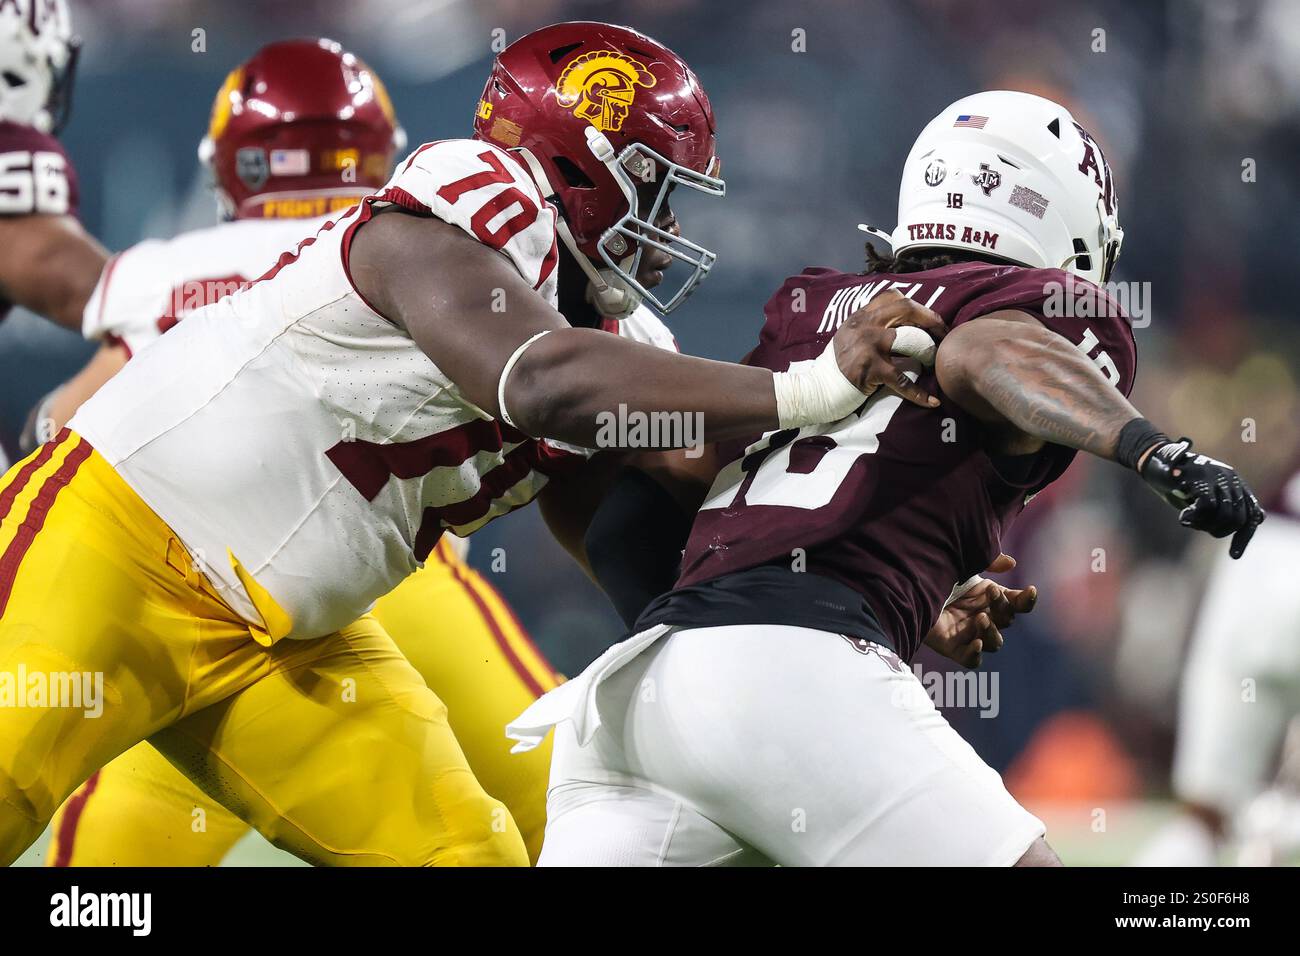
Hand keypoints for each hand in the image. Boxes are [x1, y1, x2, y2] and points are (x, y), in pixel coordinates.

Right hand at [831, 289, 946, 408]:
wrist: (818, 388)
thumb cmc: (837, 364)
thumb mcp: (849, 334)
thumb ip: (868, 323)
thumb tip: (899, 319)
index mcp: (860, 316)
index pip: (893, 296)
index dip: (916, 305)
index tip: (928, 318)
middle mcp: (865, 326)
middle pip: (906, 308)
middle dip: (931, 319)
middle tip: (942, 333)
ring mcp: (868, 347)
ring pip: (909, 339)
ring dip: (928, 349)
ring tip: (937, 360)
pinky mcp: (871, 371)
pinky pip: (902, 381)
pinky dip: (919, 394)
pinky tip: (932, 402)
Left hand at [924, 554, 1037, 668]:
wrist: (905, 586)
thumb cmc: (934, 572)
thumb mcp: (963, 563)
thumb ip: (987, 561)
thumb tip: (1011, 562)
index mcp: (988, 598)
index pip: (1017, 604)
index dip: (1026, 599)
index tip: (1029, 589)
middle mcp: (982, 616)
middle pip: (1006, 620)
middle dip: (1002, 608)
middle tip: (991, 594)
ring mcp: (967, 633)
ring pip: (993, 642)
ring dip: (991, 631)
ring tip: (980, 618)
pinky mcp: (951, 647)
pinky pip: (971, 661)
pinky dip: (975, 654)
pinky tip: (974, 643)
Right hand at [1139, 438, 1264, 558]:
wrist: (1155, 459)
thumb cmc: (1177, 481)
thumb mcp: (1204, 495)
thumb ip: (1224, 506)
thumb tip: (1248, 522)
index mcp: (1236, 484)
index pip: (1252, 515)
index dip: (1243, 538)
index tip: (1234, 556)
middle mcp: (1231, 479)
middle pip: (1238, 518)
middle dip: (1219, 531)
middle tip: (1199, 527)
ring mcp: (1217, 477)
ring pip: (1224, 514)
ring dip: (1205, 525)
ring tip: (1189, 520)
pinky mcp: (1200, 477)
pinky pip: (1207, 506)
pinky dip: (1195, 518)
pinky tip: (1184, 517)